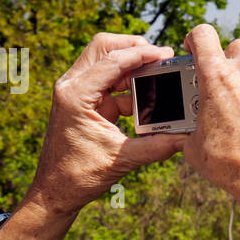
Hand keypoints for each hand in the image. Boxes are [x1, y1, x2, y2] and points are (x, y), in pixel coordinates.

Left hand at [0, 33, 183, 239]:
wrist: (54, 191)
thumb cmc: (77, 176)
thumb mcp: (121, 160)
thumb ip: (155, 147)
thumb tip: (185, 139)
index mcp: (75, 95)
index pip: (112, 60)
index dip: (141, 54)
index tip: (164, 54)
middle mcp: (72, 87)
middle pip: (104, 47)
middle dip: (133, 47)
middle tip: (160, 55)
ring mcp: (76, 92)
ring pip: (106, 61)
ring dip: (132, 66)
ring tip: (158, 74)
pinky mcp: (84, 102)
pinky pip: (109, 83)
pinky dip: (129, 85)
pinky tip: (148, 98)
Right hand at [181, 24, 239, 217]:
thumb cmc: (231, 163)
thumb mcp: (195, 147)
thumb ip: (189, 129)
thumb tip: (187, 135)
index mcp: (216, 76)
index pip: (203, 34)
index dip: (195, 39)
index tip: (193, 51)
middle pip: (235, 46)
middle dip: (226, 59)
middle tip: (219, 82)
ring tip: (239, 105)